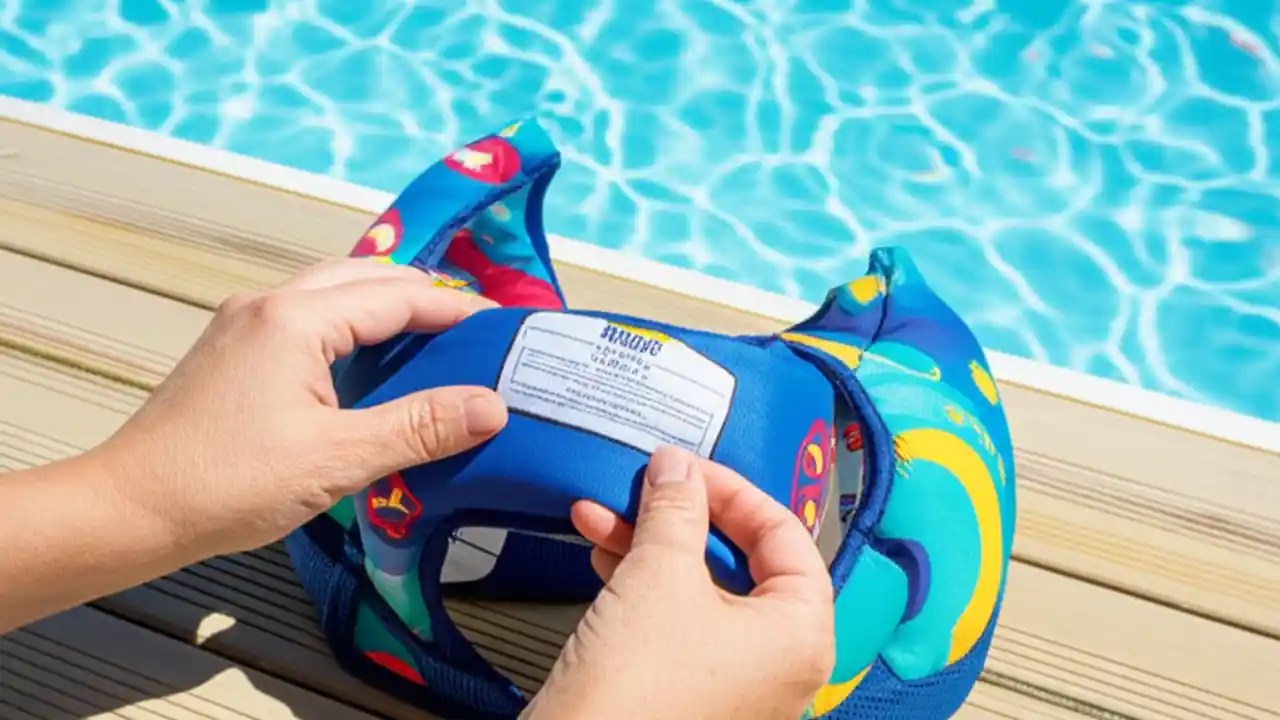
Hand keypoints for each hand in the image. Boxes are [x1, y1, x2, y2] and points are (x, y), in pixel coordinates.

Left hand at [92, 258, 508, 560]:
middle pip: (364, 277)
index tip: (503, 329)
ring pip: (333, 293)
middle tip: (472, 331)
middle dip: (424, 295)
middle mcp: (268, 305)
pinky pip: (308, 318)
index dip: (457, 308)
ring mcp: (244, 324)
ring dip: (385, 308)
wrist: (127, 509)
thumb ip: (419, 427)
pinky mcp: (232, 350)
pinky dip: (351, 327)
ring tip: (433, 344)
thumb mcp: (337, 458)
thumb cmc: (226, 484)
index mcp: (296, 319)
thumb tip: (492, 406)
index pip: (398, 295)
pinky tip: (371, 366)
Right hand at [524, 447, 835, 719]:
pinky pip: (676, 620)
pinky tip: (600, 550)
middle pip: (741, 560)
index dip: (733, 491)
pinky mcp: (689, 691)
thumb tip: (677, 467)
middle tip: (649, 484)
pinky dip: (642, 582)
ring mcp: (734, 682)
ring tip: (601, 512)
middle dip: (683, 516)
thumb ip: (675, 509)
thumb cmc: (637, 692)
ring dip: (650, 543)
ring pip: (700, 588)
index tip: (687, 466)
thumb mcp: (658, 575)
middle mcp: (779, 662)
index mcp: (800, 633)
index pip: (785, 535)